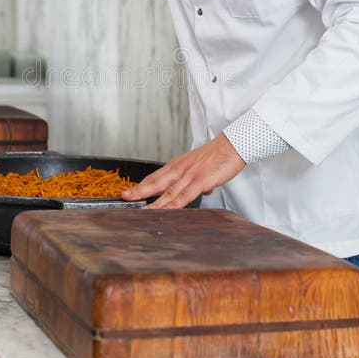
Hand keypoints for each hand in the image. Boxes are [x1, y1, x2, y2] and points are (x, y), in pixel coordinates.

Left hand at [122, 134, 245, 208]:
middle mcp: (180, 169)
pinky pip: (184, 196)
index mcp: (178, 165)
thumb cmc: (219, 155)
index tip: (130, 192)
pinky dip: (173, 205)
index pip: (155, 176)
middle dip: (139, 191)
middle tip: (124, 198)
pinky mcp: (201, 181)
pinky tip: (165, 212)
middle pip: (155, 182)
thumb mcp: (201, 166)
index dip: (142, 185)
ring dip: (153, 203)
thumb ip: (195, 180)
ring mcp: (189, 175)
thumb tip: (197, 191)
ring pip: (167, 192)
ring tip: (141, 211)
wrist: (233, 145)